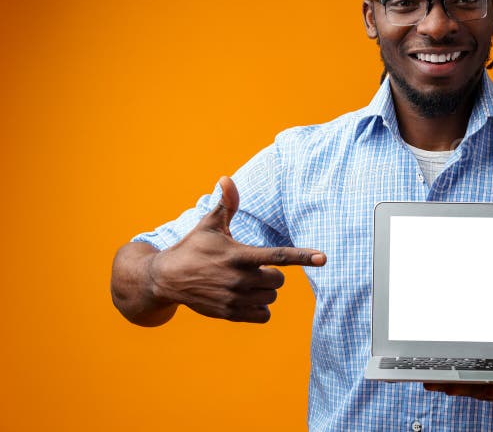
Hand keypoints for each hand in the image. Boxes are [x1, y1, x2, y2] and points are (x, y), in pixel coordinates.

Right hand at [147, 176, 325, 322]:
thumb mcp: (210, 225)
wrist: (166, 279)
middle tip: (252, 268)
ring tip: (244, 283)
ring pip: (271, 298)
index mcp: (239, 255)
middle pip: (279, 281)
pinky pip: (263, 316)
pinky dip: (259, 309)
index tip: (324, 258)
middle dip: (272, 274)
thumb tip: (227, 178)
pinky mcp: (229, 315)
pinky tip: (245, 299)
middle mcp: (238, 279)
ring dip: (264, 292)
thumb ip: (226, 204)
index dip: (303, 256)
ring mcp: (233, 299)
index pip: (279, 256)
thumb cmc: (194, 247)